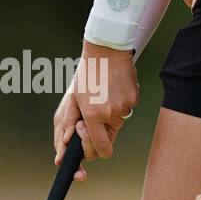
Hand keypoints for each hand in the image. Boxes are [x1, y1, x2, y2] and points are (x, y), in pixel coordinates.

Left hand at [53, 41, 138, 180]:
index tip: (90, 137)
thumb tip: (66, 142)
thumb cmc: (87, 73)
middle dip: (102, 125)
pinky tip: (114, 87)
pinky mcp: (134, 98)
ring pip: (119, 121)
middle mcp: (110, 114)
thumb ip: (70, 122)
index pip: (101, 149)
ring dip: (111, 112)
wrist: (106, 50)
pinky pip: (128, 108)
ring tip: (104, 93)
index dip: (97, 149)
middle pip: (110, 134)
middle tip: (95, 106)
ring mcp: (124, 107)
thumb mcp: (74, 97)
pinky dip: (121, 102)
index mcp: (93, 116)